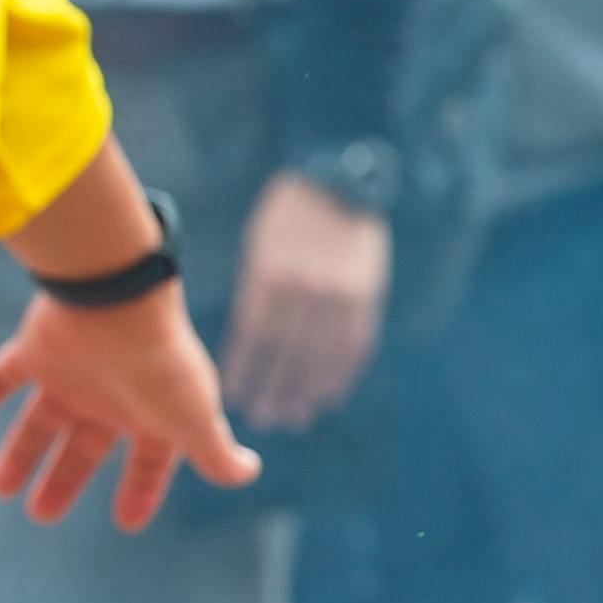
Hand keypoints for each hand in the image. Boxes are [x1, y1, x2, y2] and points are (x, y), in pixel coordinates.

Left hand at [0, 286, 257, 529]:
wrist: (115, 298)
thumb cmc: (160, 363)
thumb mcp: (194, 418)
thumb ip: (213, 451)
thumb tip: (248, 472)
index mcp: (150, 415)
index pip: (148, 463)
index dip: (141, 492)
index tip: (127, 523)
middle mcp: (108, 396)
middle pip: (83, 449)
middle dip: (64, 480)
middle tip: (40, 514)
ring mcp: (71, 374)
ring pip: (41, 421)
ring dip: (21, 452)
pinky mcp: (35, 350)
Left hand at [221, 169, 392, 431]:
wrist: (338, 183)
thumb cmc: (286, 216)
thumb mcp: (261, 247)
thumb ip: (259, 293)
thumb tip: (252, 346)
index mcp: (270, 276)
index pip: (253, 338)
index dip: (245, 371)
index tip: (235, 399)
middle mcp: (306, 292)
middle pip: (287, 356)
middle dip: (274, 391)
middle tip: (264, 419)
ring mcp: (340, 297)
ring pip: (322, 358)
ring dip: (307, 392)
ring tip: (293, 416)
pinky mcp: (367, 298)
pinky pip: (353, 346)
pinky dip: (339, 374)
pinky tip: (326, 395)